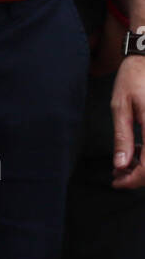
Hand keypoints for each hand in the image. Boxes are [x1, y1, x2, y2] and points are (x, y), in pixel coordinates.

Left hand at [111, 32, 144, 189]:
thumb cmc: (133, 78)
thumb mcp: (120, 106)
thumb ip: (122, 137)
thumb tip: (120, 165)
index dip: (132, 180)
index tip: (117, 181)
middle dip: (137, 176)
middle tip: (117, 173)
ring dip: (143, 167)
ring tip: (123, 163)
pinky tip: (135, 151)